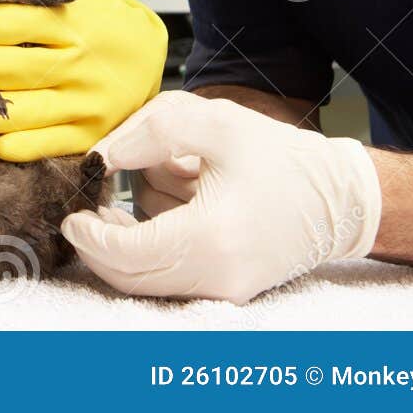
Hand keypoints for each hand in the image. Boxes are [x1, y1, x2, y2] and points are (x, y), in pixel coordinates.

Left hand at [0, 0, 166, 161]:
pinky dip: (23, 144)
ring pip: (31, 109)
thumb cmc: (93, 23)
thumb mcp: (69, 2)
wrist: (149, 52)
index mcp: (74, 22)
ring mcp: (90, 98)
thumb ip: (29, 3)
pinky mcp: (95, 131)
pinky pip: (54, 142)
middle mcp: (82, 60)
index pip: (20, 21)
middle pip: (18, 65)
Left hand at [61, 91, 380, 302]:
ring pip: (148, 271)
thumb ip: (151, 130)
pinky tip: (176, 203)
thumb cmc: (283, 159)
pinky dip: (158, 242)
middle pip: (130, 274)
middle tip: (90, 206)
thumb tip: (105, 155)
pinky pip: (170, 272)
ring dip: (138, 230)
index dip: (90, 235)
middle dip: (103, 240)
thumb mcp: (216, 122)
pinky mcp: (227, 289)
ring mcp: (224, 290)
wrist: (342, 198)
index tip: (71, 213)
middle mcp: (217, 277)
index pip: (127, 254)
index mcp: (212, 238)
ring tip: (169, 180)